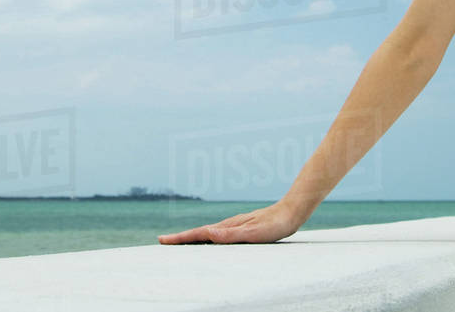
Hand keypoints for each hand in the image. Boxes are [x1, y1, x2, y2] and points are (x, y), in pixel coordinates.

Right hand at [157, 200, 302, 244]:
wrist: (291, 211)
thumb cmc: (275, 225)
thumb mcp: (254, 232)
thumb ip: (232, 234)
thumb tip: (209, 233)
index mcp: (228, 228)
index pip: (199, 234)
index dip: (181, 238)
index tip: (163, 240)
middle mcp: (228, 226)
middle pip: (199, 233)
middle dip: (181, 238)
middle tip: (163, 242)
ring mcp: (234, 226)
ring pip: (208, 233)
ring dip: (192, 238)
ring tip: (179, 243)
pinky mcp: (242, 228)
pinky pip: (219, 234)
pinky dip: (207, 238)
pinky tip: (208, 240)